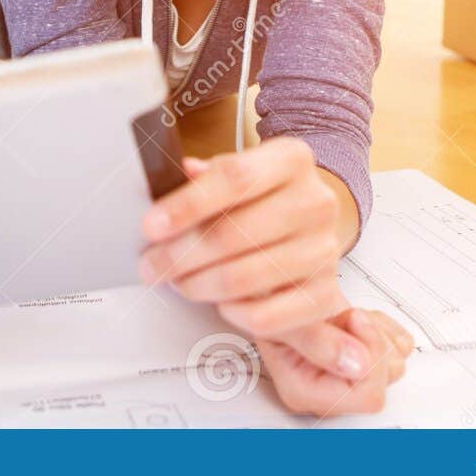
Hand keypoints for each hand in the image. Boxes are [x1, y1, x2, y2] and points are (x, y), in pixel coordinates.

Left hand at [139, 139, 345, 342]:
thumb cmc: (263, 196)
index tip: (151, 226)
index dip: (186, 204)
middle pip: (233, 233)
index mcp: (291, 159)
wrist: (310, 222)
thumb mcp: (237, 170)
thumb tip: (170, 177)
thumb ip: (204, 176)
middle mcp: (315, 202)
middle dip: (179, 254)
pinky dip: (231, 313)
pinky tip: (218, 301)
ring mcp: (324, 249)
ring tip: (177, 281)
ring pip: (243, 277)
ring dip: (197, 285)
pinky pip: (266, 316)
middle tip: (151, 265)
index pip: (235, 177)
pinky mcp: (323, 293)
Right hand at [261, 307, 412, 416]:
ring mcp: (347, 380)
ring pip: (394, 364)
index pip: (367, 395)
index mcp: (303, 392)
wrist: (276, 284)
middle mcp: (326, 393)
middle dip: (371, 340)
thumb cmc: (272, 298)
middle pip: (383, 380)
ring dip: (376, 330)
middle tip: (344, 317)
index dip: (368, 352)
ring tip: (345, 316)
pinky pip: (400, 348)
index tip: (351, 319)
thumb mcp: (285, 313)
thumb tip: (358, 365)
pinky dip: (385, 325)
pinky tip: (358, 319)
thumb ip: (316, 340)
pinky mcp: (363, 364)